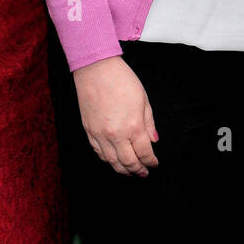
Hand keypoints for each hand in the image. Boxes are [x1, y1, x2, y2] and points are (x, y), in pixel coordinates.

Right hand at [72, 55, 158, 175]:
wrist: (97, 70)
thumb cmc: (122, 81)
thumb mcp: (144, 100)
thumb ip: (149, 123)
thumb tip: (153, 140)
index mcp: (133, 126)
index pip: (144, 152)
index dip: (150, 161)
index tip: (154, 164)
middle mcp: (116, 135)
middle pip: (128, 162)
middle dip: (137, 170)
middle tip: (143, 173)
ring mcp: (100, 135)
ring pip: (111, 161)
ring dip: (122, 169)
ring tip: (129, 172)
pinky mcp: (89, 131)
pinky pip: (98, 152)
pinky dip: (107, 160)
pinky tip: (113, 160)